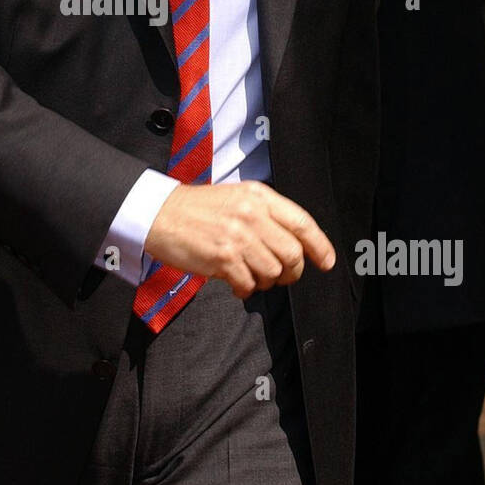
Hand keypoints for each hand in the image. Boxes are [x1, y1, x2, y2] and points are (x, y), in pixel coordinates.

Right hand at [145, 179, 335, 299]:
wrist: (158, 213)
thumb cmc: (196, 208)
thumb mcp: (236, 197)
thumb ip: (264, 214)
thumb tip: (292, 243)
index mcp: (259, 196)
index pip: (302, 222)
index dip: (320, 245)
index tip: (327, 261)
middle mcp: (252, 214)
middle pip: (292, 253)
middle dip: (292, 272)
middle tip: (282, 277)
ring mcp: (238, 237)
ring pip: (274, 272)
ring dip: (266, 281)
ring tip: (251, 277)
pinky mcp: (223, 258)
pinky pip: (249, 284)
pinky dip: (246, 289)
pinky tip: (236, 284)